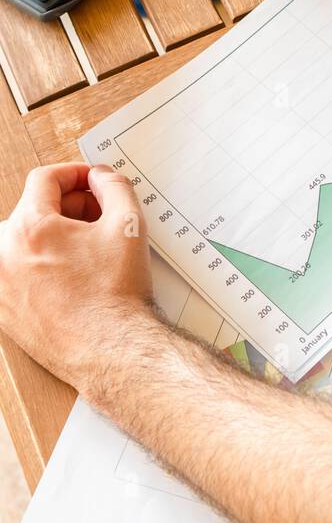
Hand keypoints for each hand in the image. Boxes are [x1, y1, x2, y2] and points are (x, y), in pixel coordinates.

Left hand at [0, 164, 151, 391]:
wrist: (112, 350)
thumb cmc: (116, 295)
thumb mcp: (128, 225)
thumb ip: (114, 186)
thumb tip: (101, 177)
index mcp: (28, 228)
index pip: (44, 179)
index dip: (75, 173)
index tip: (92, 181)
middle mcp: (4, 254)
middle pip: (34, 209)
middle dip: (70, 207)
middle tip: (101, 219)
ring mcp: (0, 285)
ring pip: (26, 241)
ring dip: (57, 236)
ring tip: (90, 251)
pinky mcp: (4, 310)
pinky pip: (20, 272)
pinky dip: (44, 265)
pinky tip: (75, 276)